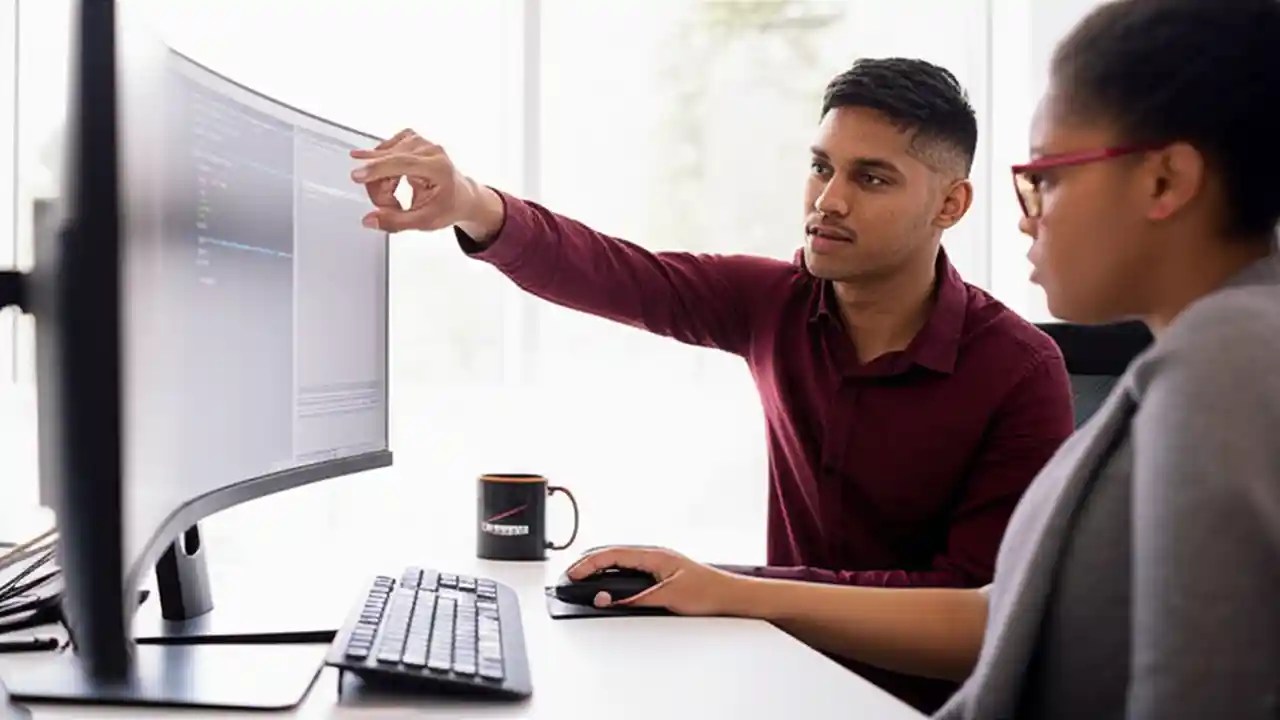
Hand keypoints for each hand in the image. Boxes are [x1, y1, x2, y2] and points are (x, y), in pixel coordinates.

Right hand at [348, 128, 503, 237]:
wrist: (461, 196)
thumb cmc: (447, 206)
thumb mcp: (424, 222)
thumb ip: (395, 222)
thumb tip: (369, 220)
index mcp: (438, 168)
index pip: (402, 163)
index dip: (377, 169)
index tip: (357, 176)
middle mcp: (431, 150)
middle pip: (389, 161)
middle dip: (380, 187)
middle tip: (387, 205)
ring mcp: (422, 142)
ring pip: (385, 155)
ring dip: (382, 178)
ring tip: (394, 193)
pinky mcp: (413, 139)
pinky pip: (386, 149)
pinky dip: (383, 164)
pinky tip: (389, 175)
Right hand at [565, 546, 746, 616]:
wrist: (730, 596)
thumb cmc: (708, 592)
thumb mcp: (668, 597)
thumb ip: (636, 599)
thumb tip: (610, 600)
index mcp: (654, 555)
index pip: (612, 554)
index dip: (588, 564)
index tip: (573, 575)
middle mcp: (653, 555)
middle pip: (612, 555)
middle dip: (589, 564)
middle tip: (571, 578)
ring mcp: (656, 564)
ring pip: (620, 562)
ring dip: (600, 569)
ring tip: (583, 580)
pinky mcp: (659, 574)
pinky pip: (629, 570)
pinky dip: (613, 575)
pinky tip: (607, 584)